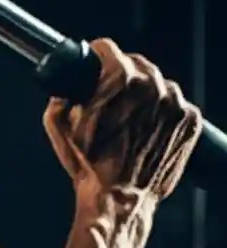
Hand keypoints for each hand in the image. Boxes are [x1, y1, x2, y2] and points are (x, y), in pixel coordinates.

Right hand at [44, 39, 201, 199]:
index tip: (94, 62)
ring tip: (129, 118)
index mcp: (121, 80)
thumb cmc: (89, 166)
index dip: (96, 55)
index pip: (108, 48)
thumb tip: (65, 91)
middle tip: (110, 95)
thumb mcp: (58, 128)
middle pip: (137, 62)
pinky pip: (176, 105)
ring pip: (159, 83)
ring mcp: (176, 104)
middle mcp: (154, 86)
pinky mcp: (190, 121)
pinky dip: (162, 113)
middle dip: (122, 74)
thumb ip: (59, 100)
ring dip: (144, 93)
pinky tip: (146, 130)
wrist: (119, 198)